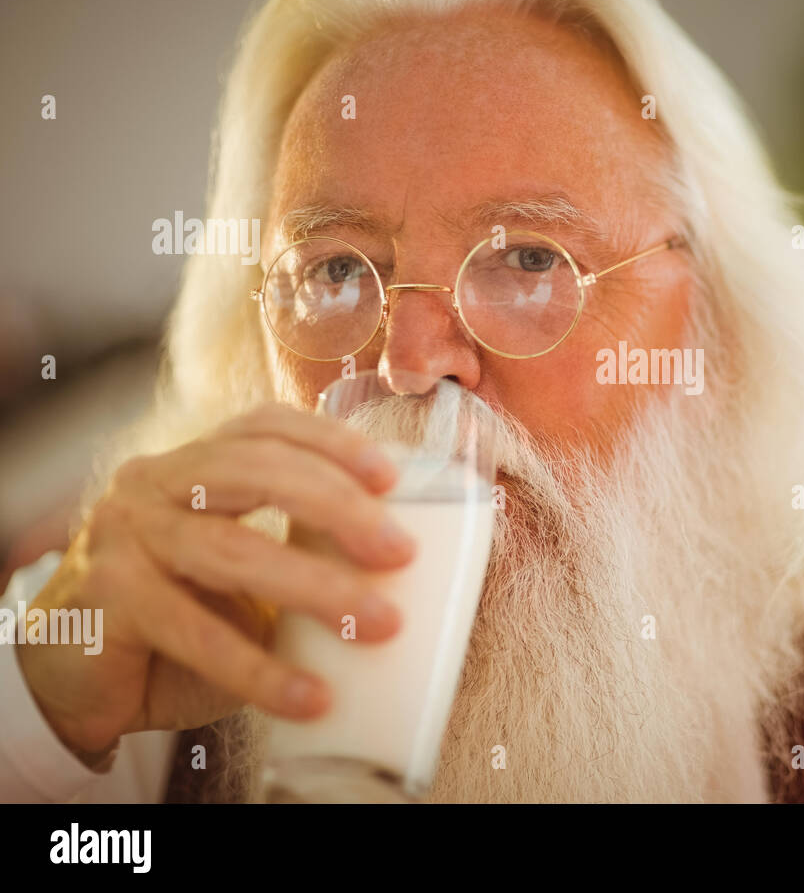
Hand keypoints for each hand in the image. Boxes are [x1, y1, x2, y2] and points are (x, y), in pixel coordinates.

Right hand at [14, 403, 413, 759]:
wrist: (78, 678)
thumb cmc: (181, 616)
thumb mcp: (241, 570)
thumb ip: (297, 549)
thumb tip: (407, 568)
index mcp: (193, 464)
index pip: (264, 426)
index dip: (330, 440)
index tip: (390, 476)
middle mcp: (153, 483)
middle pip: (254, 470)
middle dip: (338, 505)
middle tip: (400, 552)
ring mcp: (124, 536)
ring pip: (231, 549)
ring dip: (316, 587)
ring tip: (381, 624)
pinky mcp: (107, 599)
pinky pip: (197, 633)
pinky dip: (261, 668)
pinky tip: (310, 695)